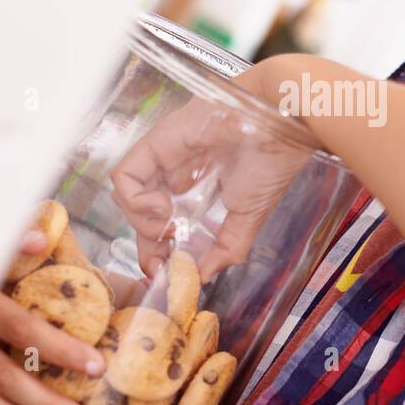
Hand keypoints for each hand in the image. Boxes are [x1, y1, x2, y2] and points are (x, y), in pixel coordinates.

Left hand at [110, 72, 311, 282]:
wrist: (280, 128)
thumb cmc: (270, 163)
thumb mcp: (248, 217)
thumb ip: (226, 248)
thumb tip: (204, 276)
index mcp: (195, 187)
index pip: (161, 223)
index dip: (158, 250)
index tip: (167, 272)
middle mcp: (173, 172)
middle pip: (140, 214)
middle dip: (147, 244)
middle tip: (163, 260)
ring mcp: (162, 158)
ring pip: (127, 197)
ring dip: (144, 222)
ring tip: (171, 223)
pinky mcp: (154, 144)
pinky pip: (124, 178)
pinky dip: (136, 201)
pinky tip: (164, 205)